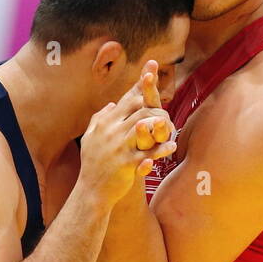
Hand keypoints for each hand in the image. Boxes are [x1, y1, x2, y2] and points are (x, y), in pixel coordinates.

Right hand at [79, 63, 175, 205]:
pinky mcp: (126, 163)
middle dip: (156, 109)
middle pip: (139, 108)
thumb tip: (112, 104)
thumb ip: (100, 118)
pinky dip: (160, 149)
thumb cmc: (92, 165)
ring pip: (143, 126)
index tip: (152, 68)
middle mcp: (111, 130)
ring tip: (171, 128)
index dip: (141, 84)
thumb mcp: (91, 138)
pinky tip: (171, 146)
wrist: (91, 192)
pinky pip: (147, 153)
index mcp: (106, 122)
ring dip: (160, 126)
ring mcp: (118, 146)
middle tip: (167, 117)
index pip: (127, 98)